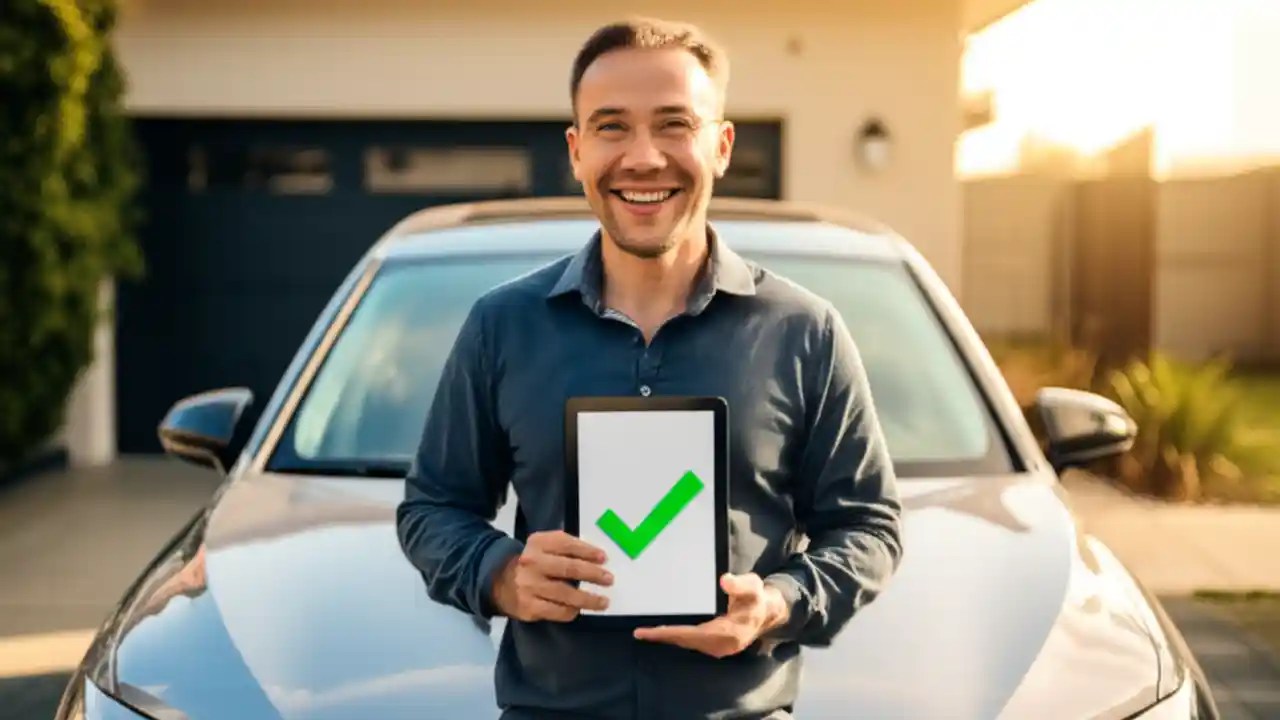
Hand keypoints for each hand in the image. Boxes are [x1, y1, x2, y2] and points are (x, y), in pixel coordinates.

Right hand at [491, 530, 613, 622]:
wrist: (500, 582)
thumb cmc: (532, 563)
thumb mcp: (544, 546)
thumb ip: (566, 547)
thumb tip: (597, 558)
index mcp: (538, 544)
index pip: (566, 545)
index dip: (588, 551)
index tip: (604, 558)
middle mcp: (533, 563)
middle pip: (569, 569)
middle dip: (593, 574)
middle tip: (609, 579)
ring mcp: (530, 586)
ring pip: (566, 594)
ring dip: (588, 599)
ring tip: (604, 602)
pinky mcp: (529, 607)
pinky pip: (557, 611)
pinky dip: (571, 611)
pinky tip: (579, 610)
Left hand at [632, 573, 789, 657]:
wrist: (766, 612)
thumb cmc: (756, 598)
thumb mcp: (752, 586)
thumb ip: (739, 584)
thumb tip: (724, 581)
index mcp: (727, 634)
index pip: (691, 634)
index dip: (669, 633)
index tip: (650, 632)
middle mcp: (720, 645)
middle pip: (685, 641)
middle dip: (663, 637)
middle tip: (640, 633)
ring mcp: (718, 647)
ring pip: (687, 643)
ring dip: (668, 638)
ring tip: (647, 633)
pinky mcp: (715, 644)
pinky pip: (691, 641)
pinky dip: (677, 636)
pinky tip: (665, 632)